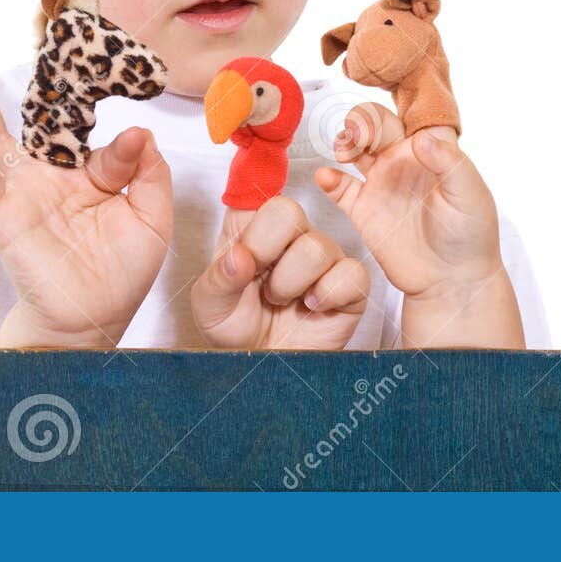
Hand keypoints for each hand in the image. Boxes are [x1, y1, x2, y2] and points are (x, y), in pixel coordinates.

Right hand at [0, 64, 171, 347]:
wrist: (93, 317)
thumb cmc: (124, 270)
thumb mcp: (152, 220)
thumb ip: (151, 176)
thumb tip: (140, 134)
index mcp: (93, 176)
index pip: (101, 142)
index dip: (121, 141)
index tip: (136, 139)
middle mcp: (55, 178)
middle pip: (36, 128)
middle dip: (29, 93)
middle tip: (31, 54)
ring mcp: (25, 196)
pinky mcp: (3, 220)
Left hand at [190, 195, 369, 348]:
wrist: (261, 370)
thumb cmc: (234, 332)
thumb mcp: (209, 306)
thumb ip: (218, 277)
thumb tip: (240, 256)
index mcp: (251, 229)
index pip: (255, 191)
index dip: (251, 204)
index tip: (245, 219)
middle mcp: (290, 235)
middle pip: (288, 210)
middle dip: (267, 252)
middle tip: (259, 283)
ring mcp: (324, 256)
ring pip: (316, 247)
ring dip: (291, 283)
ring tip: (282, 301)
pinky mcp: (350, 283)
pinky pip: (350, 273)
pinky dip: (327, 295)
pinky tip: (312, 307)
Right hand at [314, 104, 522, 347]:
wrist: (452, 281)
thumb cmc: (471, 236)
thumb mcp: (470, 195)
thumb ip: (449, 163)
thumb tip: (421, 138)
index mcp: (433, 149)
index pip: (413, 111)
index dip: (399, 93)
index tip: (386, 84)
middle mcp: (404, 160)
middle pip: (377, 123)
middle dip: (364, 119)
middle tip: (360, 135)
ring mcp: (382, 183)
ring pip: (356, 147)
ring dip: (345, 140)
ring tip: (346, 151)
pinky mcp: (364, 209)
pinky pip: (339, 187)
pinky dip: (329, 178)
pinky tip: (329, 177)